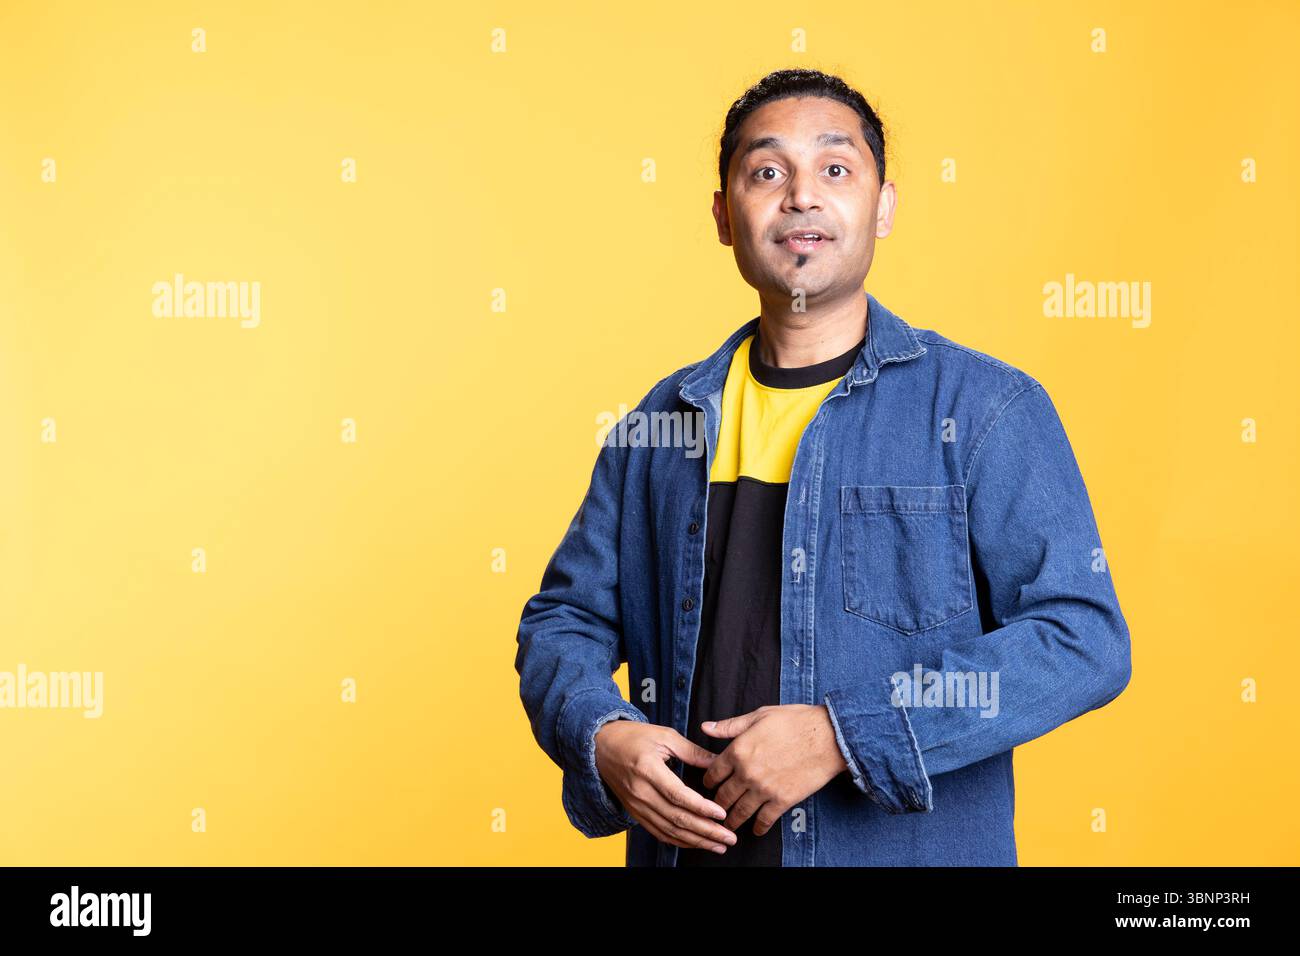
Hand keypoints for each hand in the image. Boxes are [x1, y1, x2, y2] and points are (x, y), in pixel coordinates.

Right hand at [595, 720, 738, 853]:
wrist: (600, 746)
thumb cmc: (633, 736)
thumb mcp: (664, 735)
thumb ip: (692, 751)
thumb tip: (718, 763)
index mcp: (648, 769)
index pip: (677, 795)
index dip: (701, 807)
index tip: (722, 814)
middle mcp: (640, 791)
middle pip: (676, 818)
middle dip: (706, 831)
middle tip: (729, 837)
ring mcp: (636, 805)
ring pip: (669, 830)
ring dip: (696, 841)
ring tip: (719, 845)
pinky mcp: (635, 812)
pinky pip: (658, 832)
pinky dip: (679, 841)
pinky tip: (696, 843)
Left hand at [700, 704, 848, 835]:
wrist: (827, 736)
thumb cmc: (795, 722)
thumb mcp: (759, 716)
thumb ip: (730, 726)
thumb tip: (706, 727)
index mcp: (738, 750)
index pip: (712, 773)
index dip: (708, 780)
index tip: (710, 785)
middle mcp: (746, 773)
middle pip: (723, 796)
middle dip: (717, 804)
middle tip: (716, 809)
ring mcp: (764, 789)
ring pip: (740, 812)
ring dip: (732, 821)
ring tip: (729, 825)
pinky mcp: (782, 801)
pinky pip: (764, 820)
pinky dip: (758, 828)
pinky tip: (756, 829)